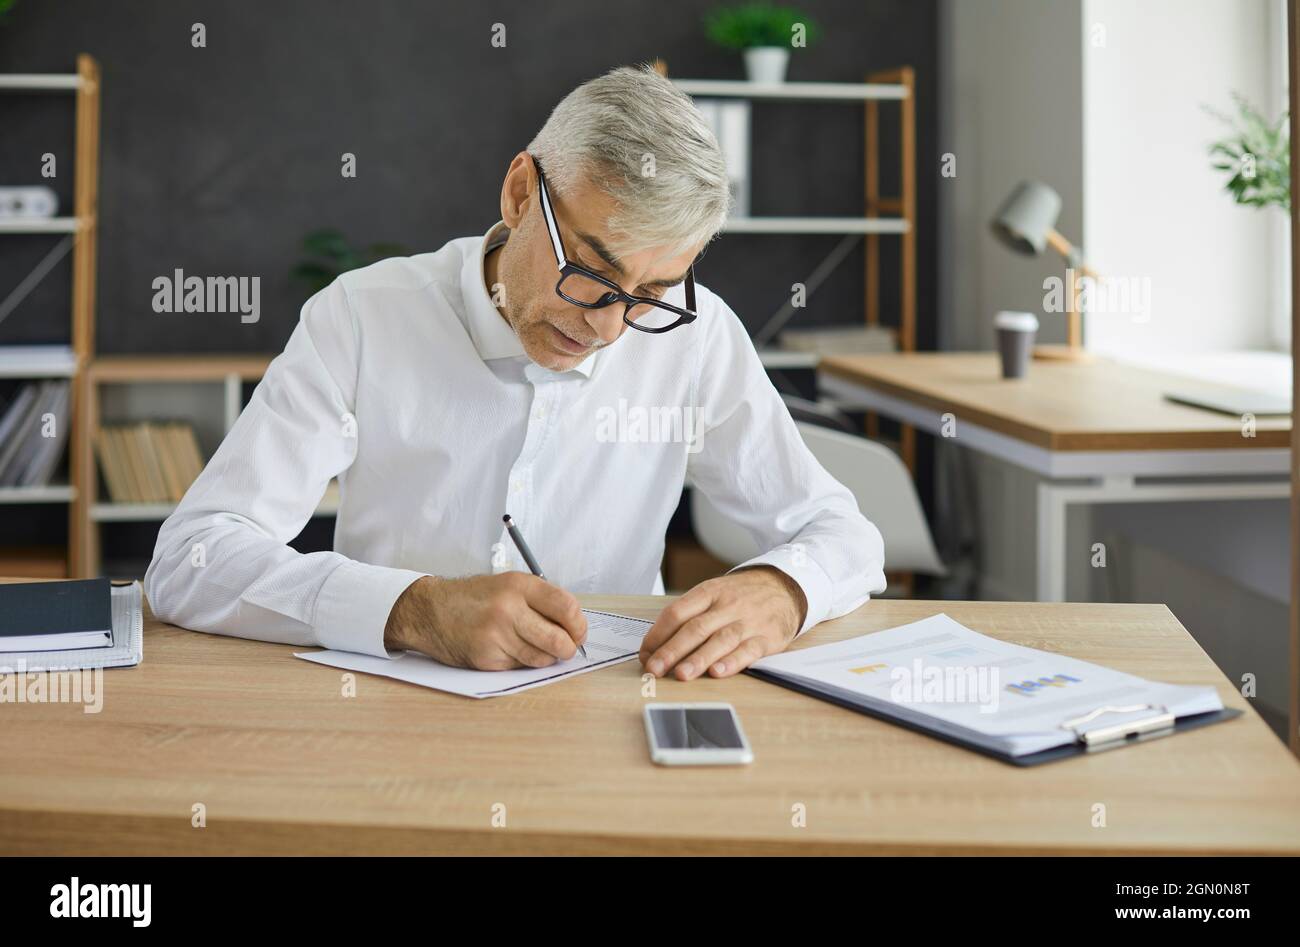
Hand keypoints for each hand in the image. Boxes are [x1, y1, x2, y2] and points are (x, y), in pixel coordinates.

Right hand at [384, 573, 586, 669]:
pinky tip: (508, 649)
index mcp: (519, 585)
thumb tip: (574, 625)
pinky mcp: (486, 658)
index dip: (579, 625)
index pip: (567, 607)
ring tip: (535, 647)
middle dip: (568, 648)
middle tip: (566, 648)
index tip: (578, 632)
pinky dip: (520, 662)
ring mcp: (496, 635)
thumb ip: (540, 600)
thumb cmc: (473, 598)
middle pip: (559, 639)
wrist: (430, 610)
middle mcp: (509, 609)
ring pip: (541, 658)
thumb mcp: (508, 584)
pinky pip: (519, 666)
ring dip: (545, 657)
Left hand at [639, 566, 806, 679]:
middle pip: (695, 628)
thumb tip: (658, 645)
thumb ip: (690, 615)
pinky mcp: (767, 637)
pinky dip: (732, 662)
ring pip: (719, 640)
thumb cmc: (742, 595)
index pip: (677, 612)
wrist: (786, 587)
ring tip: (681, 675)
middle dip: (671, 651)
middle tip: (654, 669)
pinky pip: (748, 650)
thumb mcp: (715, 593)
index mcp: (709, 592)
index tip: (645, 654)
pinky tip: (718, 672)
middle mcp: (727, 606)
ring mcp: (747, 622)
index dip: (658, 634)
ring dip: (699, 659)